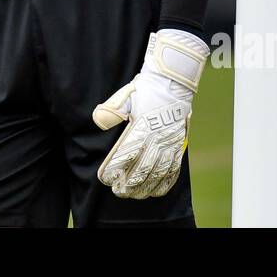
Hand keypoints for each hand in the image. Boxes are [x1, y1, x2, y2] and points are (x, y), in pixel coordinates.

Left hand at [92, 29, 209, 198]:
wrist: (172, 82)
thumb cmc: (146, 89)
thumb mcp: (126, 96)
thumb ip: (112, 110)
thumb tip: (97, 120)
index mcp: (142, 126)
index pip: (127, 153)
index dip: (115, 168)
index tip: (105, 178)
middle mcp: (157, 137)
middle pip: (143, 168)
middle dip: (130, 184)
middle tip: (118, 191)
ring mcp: (170, 143)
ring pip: (158, 172)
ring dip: (146, 187)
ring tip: (134, 194)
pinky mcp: (178, 145)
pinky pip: (174, 168)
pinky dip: (165, 182)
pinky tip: (156, 191)